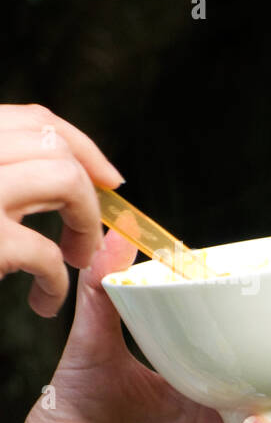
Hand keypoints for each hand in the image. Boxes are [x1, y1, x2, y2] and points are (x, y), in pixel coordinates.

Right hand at [0, 103, 124, 316]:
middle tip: (85, 239)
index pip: (32, 120)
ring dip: (85, 227)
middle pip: (54, 146)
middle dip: (89, 194)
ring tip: (73, 261)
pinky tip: (45, 302)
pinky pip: (45, 253)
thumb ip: (5, 175)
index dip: (82, 148)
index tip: (109, 181)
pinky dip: (57, 284)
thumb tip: (83, 170)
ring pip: (65, 179)